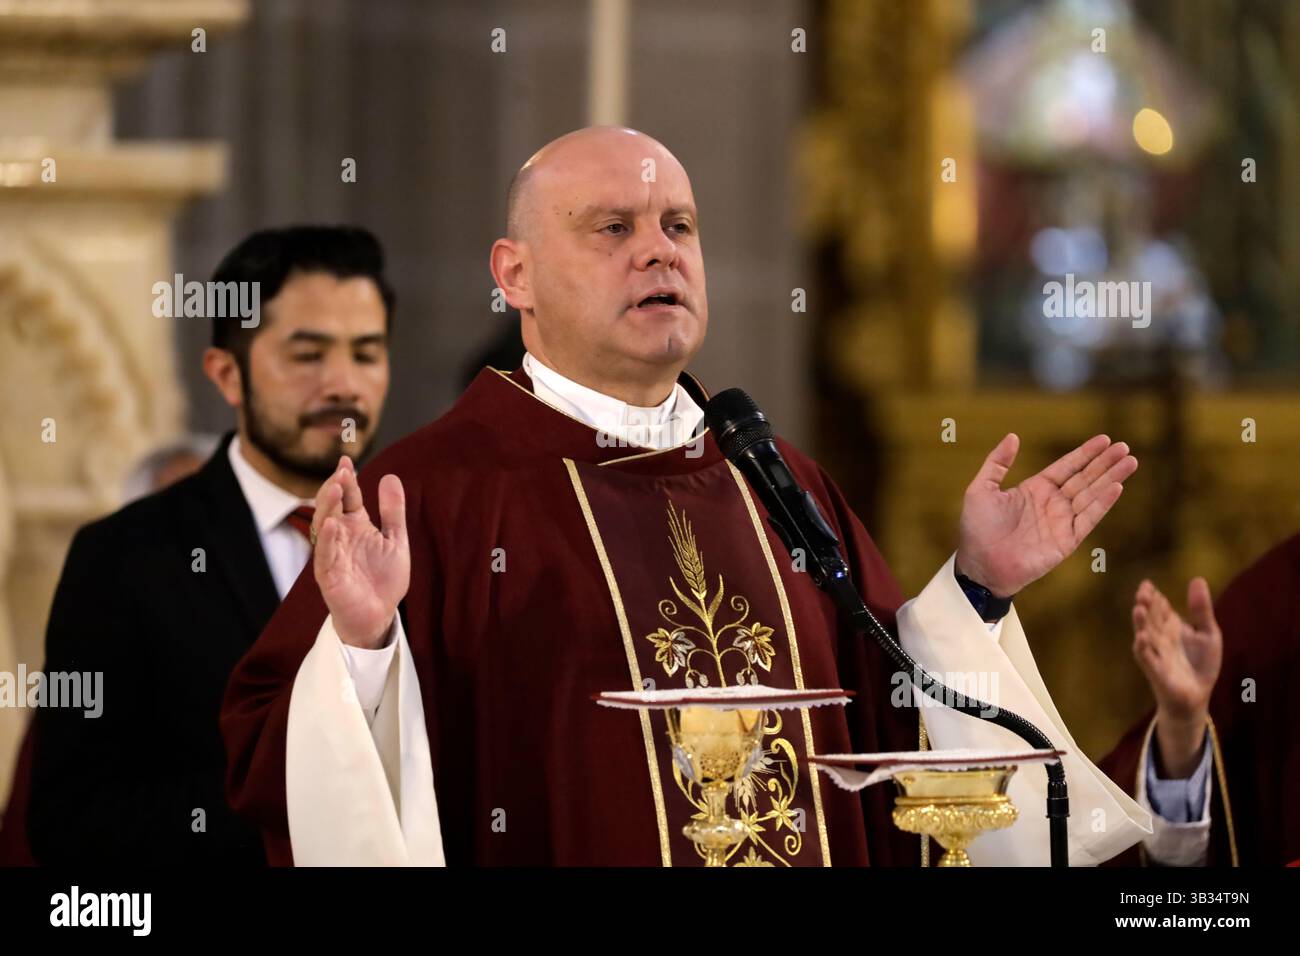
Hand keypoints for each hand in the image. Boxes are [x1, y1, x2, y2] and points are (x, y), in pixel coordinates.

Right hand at [311, 456, 409, 648]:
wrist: (380, 615)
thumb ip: (393, 511)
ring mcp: (332, 554)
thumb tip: (390, 476)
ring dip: (328, 506)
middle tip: (342, 470)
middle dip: (335, 487)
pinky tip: (332, 523)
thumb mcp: (396, 540)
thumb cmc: (384, 578)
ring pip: (324, 525)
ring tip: (336, 487)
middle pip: (332, 506)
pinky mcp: (328, 575)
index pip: (348, 496)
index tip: (347, 460)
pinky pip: (325, 554)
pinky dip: (327, 539)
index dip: (346, 479)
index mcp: (355, 525)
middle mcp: (340, 536)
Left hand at [954, 433, 1137, 597]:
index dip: (1085, 453)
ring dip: (1111, 478)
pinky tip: (1117, 486)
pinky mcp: (1067, 540)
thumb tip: (1013, 436)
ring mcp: (1061, 521)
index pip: (1067, 466)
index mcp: (1035, 489)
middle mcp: (1052, 503)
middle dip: (1105, 462)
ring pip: (1092, 494)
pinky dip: (1103, 503)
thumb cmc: (977, 529)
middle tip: (1124, 447)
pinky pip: (1088, 518)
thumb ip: (997, 463)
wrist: (981, 565)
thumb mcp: (981, 489)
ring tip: (1130, 461)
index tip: (1104, 439)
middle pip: (1085, 477)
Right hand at [1133, 578, 1220, 777]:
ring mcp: (1156, 653)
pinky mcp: (1157, 671)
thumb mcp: (1208, 633)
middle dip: (1145, 605)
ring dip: (1141, 623)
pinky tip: (1141, 638)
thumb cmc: (1201, 664)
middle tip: (1142, 593)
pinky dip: (1143, 649)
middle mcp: (1160, 637)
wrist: (1197, 695)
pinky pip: (1147, 659)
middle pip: (1150, 617)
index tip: (1147, 585)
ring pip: (1145, 635)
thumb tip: (1197, 579)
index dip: (1152, 596)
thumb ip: (1201, 609)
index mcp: (1171, 626)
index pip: (1158, 607)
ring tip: (1139, 609)